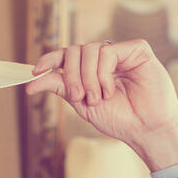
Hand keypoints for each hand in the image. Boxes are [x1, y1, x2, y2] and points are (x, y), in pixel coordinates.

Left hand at [24, 39, 177, 167]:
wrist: (145, 129)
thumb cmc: (119, 119)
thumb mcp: (81, 104)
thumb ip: (60, 87)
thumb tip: (32, 80)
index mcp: (92, 69)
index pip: (68, 56)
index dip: (50, 59)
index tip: (35, 70)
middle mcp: (105, 59)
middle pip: (76, 51)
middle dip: (71, 74)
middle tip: (78, 96)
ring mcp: (121, 52)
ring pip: (90, 49)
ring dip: (88, 77)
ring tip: (97, 98)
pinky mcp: (137, 49)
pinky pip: (108, 51)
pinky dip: (103, 73)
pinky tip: (110, 90)